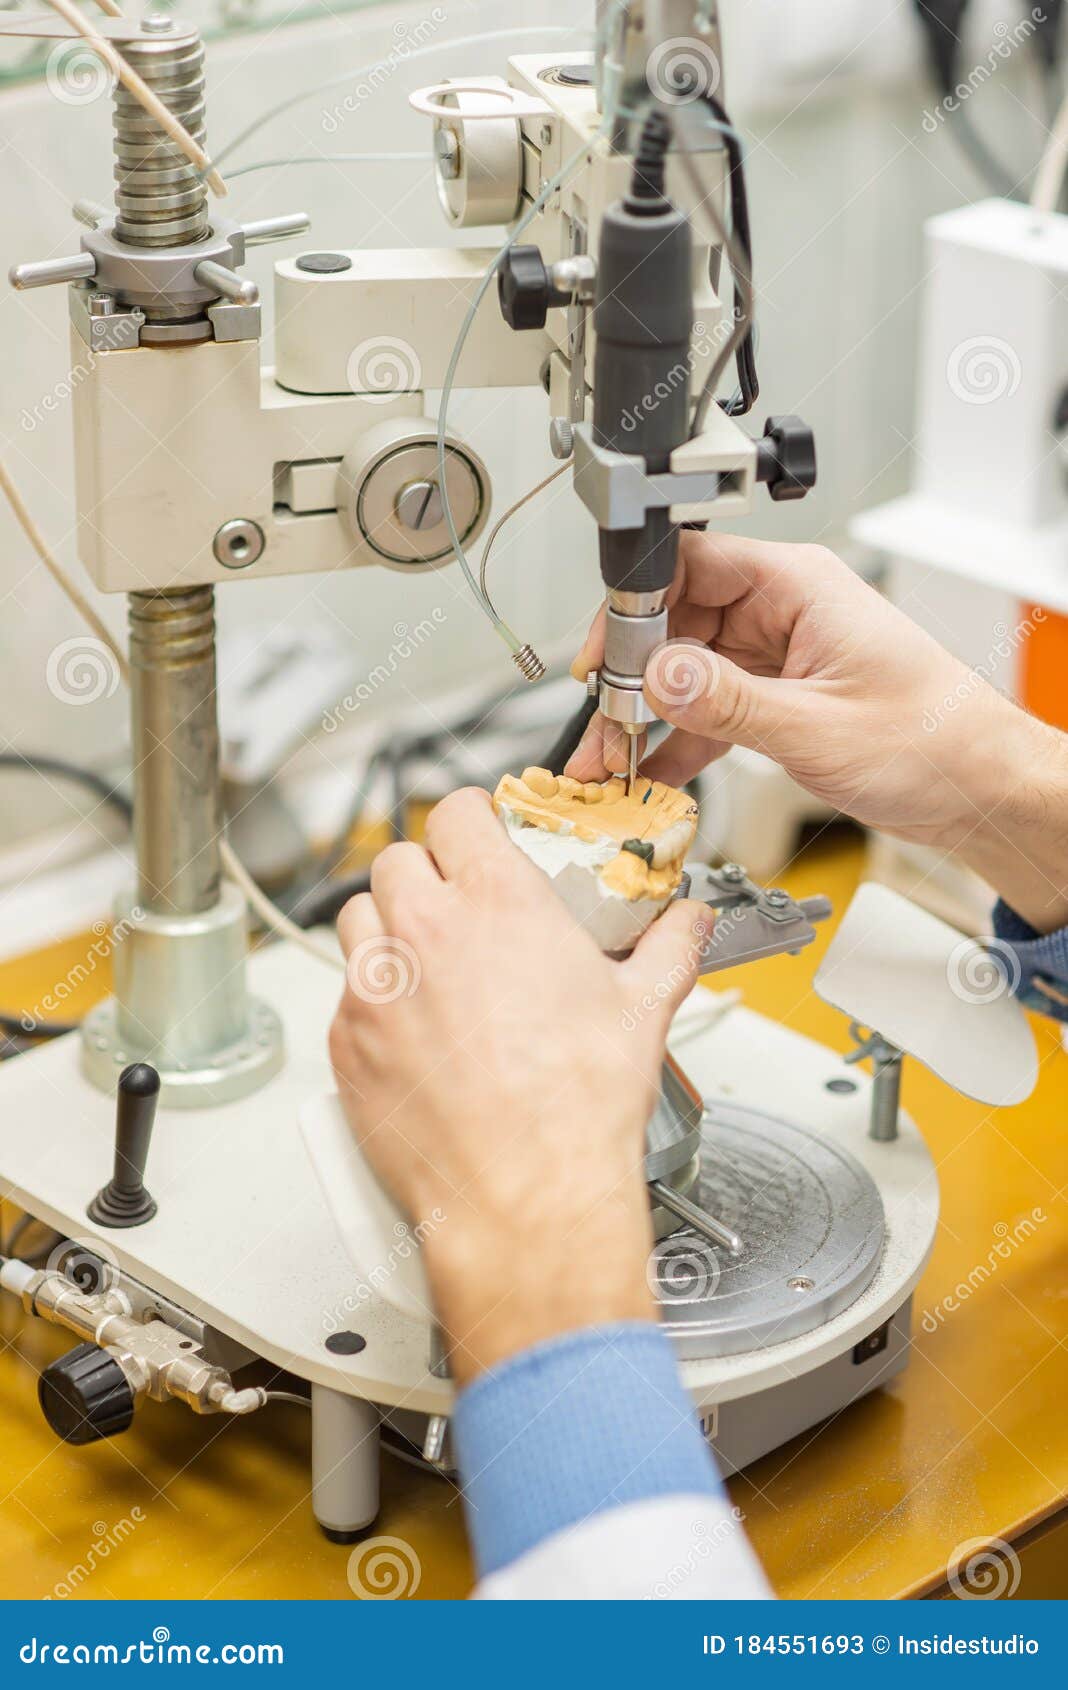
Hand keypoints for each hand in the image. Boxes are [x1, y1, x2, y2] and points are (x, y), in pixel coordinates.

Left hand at [328, 788, 711, 1385]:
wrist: (525, 1195)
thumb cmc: (577, 1108)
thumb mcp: (644, 1009)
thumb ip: (669, 946)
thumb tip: (688, 922)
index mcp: (496, 902)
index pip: (457, 813)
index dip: (471, 819)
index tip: (480, 834)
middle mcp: (425, 931)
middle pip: (396, 859)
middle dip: (425, 872)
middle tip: (456, 904)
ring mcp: (376, 987)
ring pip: (357, 918)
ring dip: (387, 926)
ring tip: (426, 961)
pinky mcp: (347, 1042)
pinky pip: (346, 994)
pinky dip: (373, 998)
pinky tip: (414, 1028)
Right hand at [568, 532, 1067, 932]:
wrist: (980, 790)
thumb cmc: (933, 742)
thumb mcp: (817, 726)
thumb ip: (727, 702)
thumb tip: (656, 676)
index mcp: (799, 586)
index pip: (689, 566)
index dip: (634, 608)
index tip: (604, 660)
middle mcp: (783, 610)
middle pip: (676, 622)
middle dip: (632, 677)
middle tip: (601, 726)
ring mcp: (778, 654)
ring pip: (686, 671)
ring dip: (645, 717)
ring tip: (606, 759)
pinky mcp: (778, 696)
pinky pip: (710, 709)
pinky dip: (678, 742)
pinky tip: (648, 773)